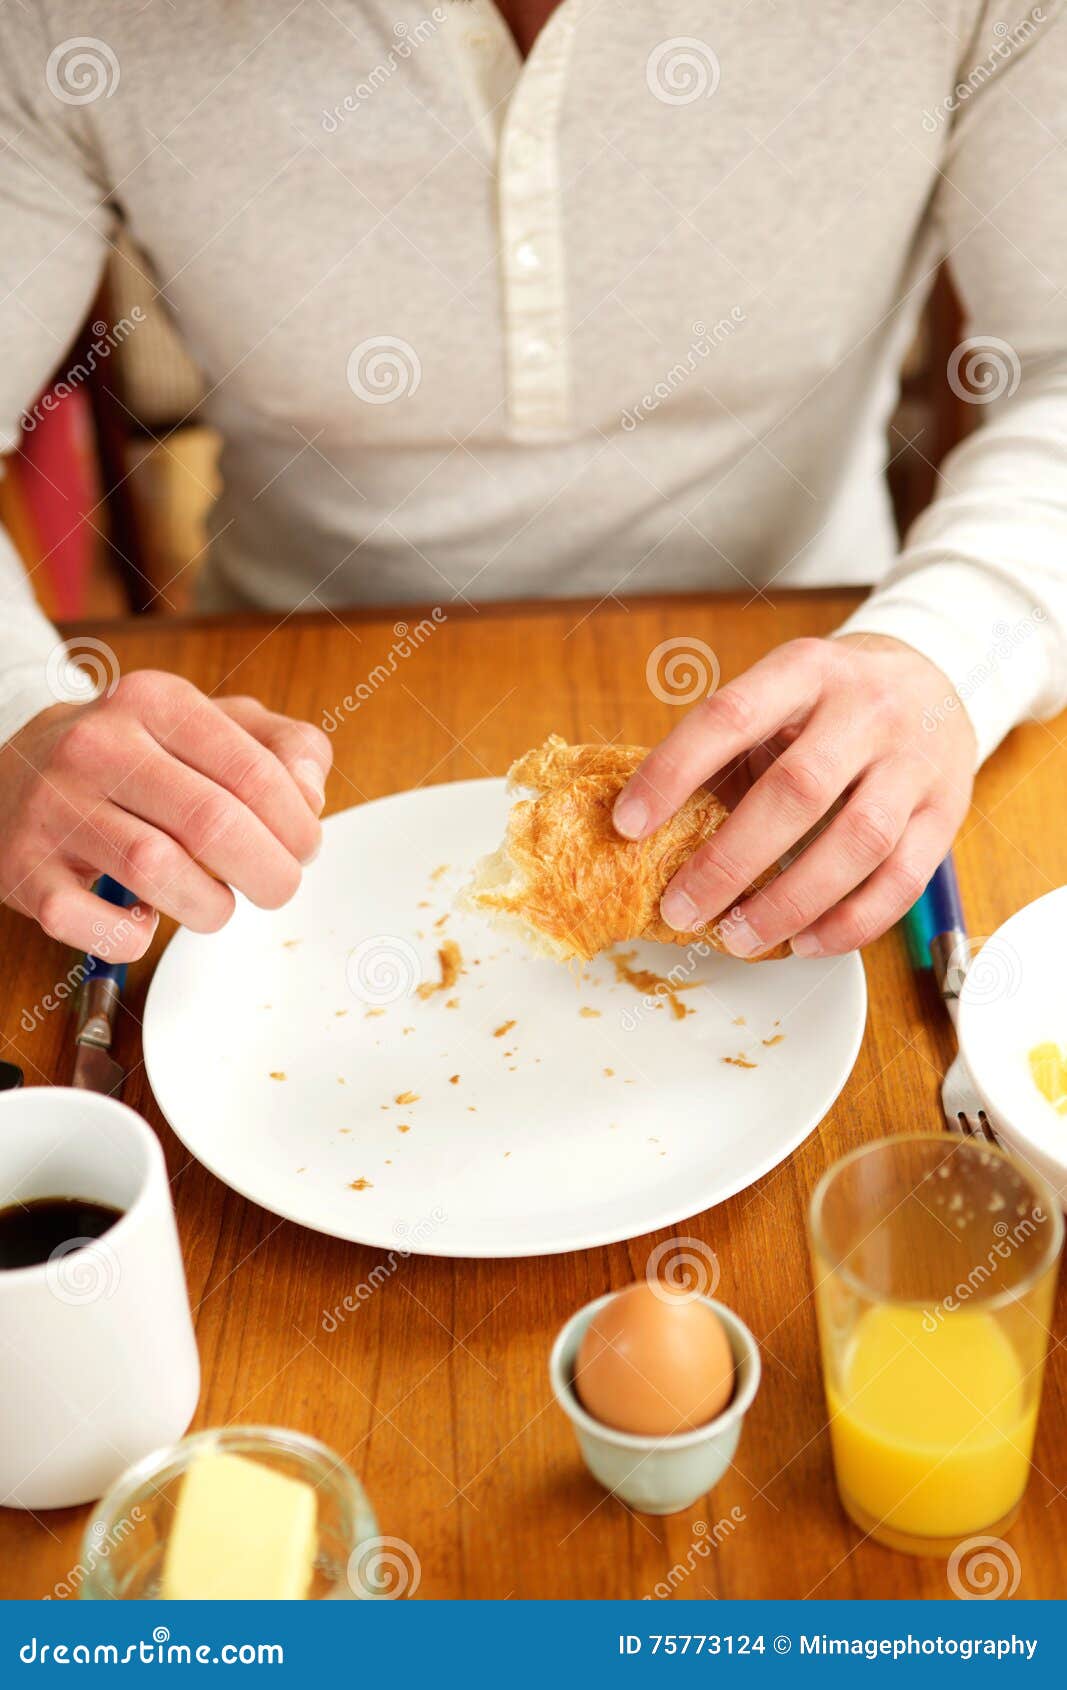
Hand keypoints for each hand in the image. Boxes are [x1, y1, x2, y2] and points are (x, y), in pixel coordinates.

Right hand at [0, 671, 331, 962]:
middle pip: (214, 824)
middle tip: (277, 886)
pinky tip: (142, 915)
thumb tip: (311, 795)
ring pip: (157, 872)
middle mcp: (97, 746)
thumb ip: (282, 746)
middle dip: (269, 873)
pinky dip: (134, 934)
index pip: (254, 773)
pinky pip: (96, 923)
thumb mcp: (211, 724)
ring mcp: (54, 808)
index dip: (297, 826)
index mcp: (155, 701)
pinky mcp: (24, 870)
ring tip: (214, 901)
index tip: (303, 847)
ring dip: (210, 906)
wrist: (11, 768)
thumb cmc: (134, 755)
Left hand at [613, 634, 975, 956]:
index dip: (674, 771)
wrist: (936, 682)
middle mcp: (866, 709)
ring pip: (857, 841)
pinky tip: (805, 943)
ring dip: (790, 901)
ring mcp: (914, 761)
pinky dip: (851, 922)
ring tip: (737, 937)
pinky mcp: (946, 811)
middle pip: (798, 790)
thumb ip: (725, 753)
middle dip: (730, 861)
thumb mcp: (778, 700)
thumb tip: (646, 832)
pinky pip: (903, 879)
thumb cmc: (829, 707)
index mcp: (805, 670)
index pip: (730, 716)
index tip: (628, 825)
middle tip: (682, 909)